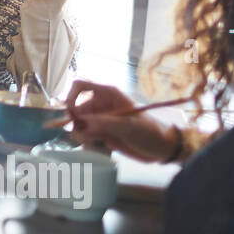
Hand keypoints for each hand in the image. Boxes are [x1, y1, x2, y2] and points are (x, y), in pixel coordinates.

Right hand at [62, 79, 176, 162]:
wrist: (162, 148)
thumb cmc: (149, 131)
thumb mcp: (128, 126)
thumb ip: (104, 123)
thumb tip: (81, 124)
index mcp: (107, 94)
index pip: (80, 86)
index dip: (71, 96)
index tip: (72, 114)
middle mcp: (100, 105)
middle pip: (75, 110)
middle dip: (77, 124)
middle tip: (89, 137)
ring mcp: (100, 121)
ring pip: (78, 126)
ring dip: (84, 137)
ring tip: (101, 144)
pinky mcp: (101, 134)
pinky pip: (85, 138)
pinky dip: (90, 144)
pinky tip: (105, 148)